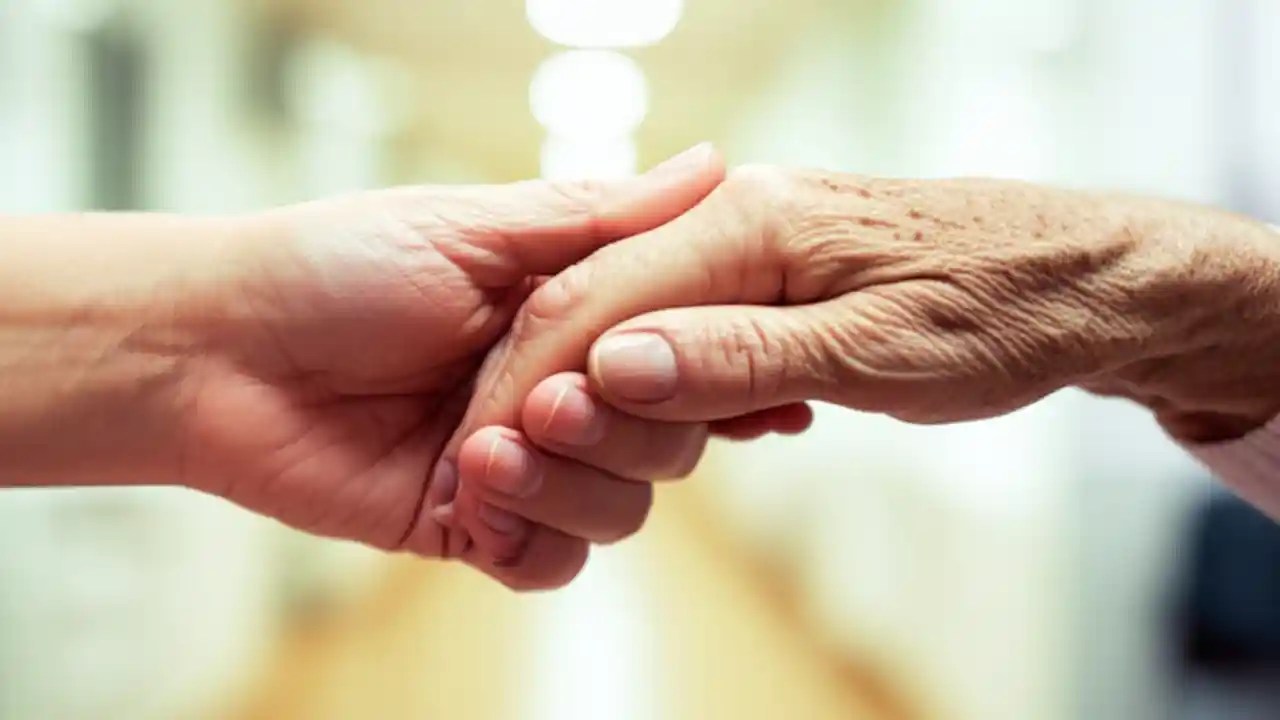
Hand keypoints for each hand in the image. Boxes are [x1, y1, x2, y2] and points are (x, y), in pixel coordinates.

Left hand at [172, 145, 724, 576]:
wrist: (221, 351)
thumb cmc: (335, 267)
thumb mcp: (474, 227)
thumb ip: (598, 217)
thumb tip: (710, 169)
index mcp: (571, 316)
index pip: (681, 351)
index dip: (709, 363)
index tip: (723, 369)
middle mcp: (557, 392)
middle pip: (666, 441)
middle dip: (622, 427)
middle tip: (549, 398)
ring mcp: (521, 465)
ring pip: (620, 510)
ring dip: (568, 484)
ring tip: (485, 446)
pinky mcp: (473, 526)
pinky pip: (548, 564)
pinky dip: (527, 537)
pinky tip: (472, 495)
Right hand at [444, 166, 1279, 544]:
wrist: (1081, 277)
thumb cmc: (997, 306)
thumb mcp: (874, 351)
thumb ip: (740, 357)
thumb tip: (618, 370)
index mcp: (749, 221)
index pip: (600, 300)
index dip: (537, 382)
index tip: (491, 453)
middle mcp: (737, 218)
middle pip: (600, 304)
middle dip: (546, 392)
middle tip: (502, 475)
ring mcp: (753, 243)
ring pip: (637, 319)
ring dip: (598, 396)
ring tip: (564, 465)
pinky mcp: (773, 275)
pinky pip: (688, 327)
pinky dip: (660, 385)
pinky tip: (660, 431)